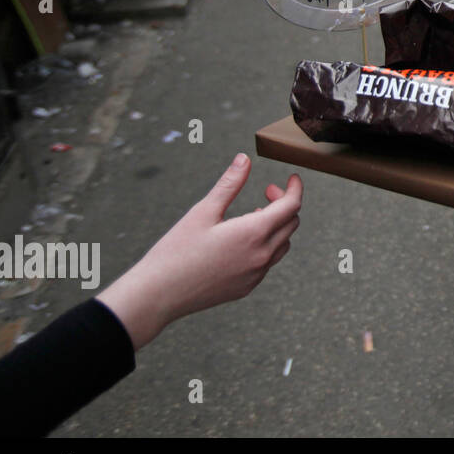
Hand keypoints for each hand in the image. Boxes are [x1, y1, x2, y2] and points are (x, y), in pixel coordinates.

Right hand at [96, 154, 301, 350]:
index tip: (292, 178)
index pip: (292, 206)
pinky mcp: (247, 287)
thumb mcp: (203, 211)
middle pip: (292, 223)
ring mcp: (256, 274)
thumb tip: (244, 159)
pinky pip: (269, 262)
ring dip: (278, 225)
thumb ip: (229, 184)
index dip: (295, 188)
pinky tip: (244, 241)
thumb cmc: (176, 251)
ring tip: (256, 214)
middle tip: (266, 192)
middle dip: (285, 203)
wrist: (158, 294)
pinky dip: (267, 245)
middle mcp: (262, 255)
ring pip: (283, 244)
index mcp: (254, 233)